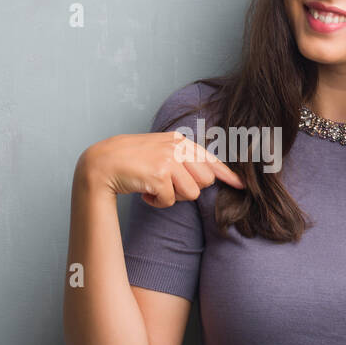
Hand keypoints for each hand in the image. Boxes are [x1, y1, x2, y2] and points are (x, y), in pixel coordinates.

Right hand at [79, 132, 244, 206]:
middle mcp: (177, 148)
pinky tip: (145, 191)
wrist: (104, 161)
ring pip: (190, 194)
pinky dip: (157, 202)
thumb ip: (183, 160)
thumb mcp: (161, 152)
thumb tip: (209, 179)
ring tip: (155, 186)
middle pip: (204, 181)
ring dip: (172, 197)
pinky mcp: (159, 175)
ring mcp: (168, 160)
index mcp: (179, 141)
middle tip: (167, 184)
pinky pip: (170, 201)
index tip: (241, 185)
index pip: (210, 159)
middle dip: (188, 189)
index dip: (227, 175)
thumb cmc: (133, 160)